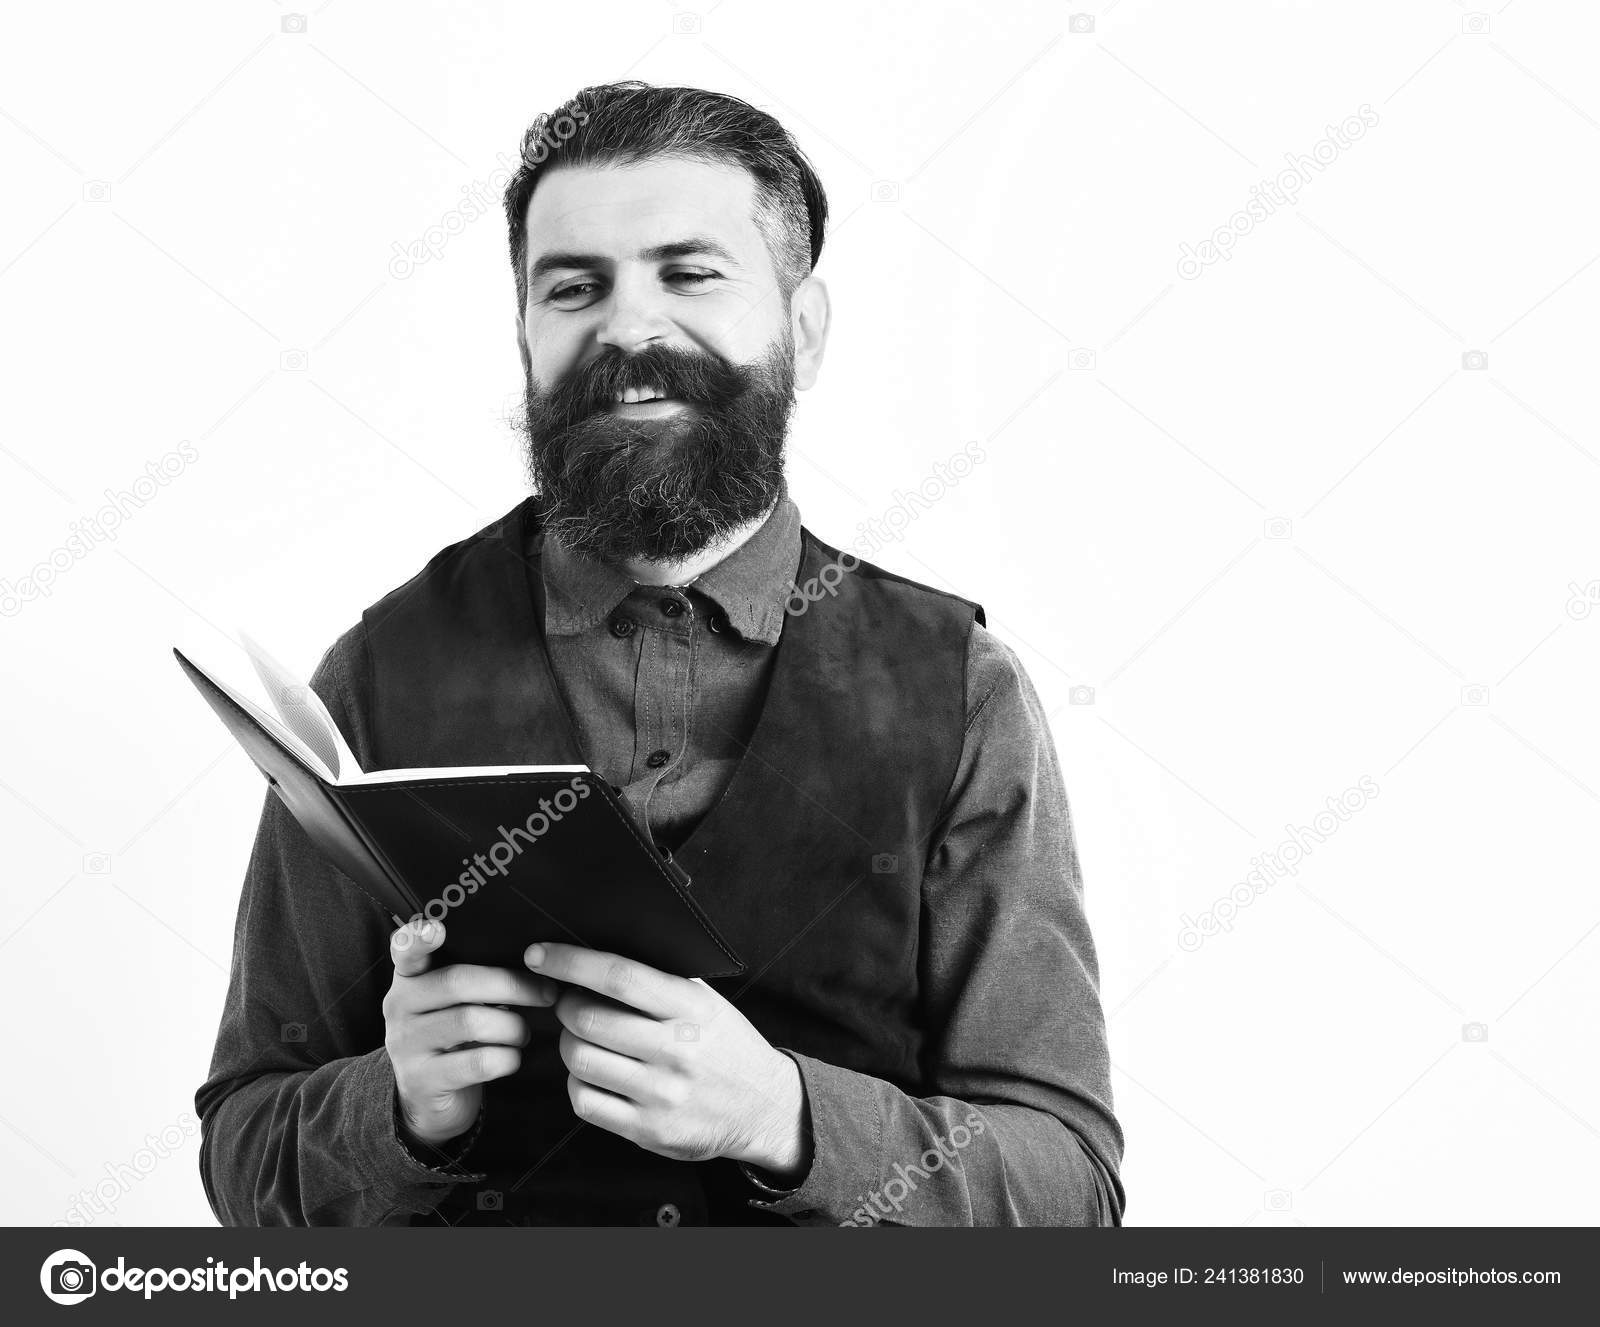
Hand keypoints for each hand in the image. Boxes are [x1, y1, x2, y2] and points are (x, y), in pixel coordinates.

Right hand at [383, 918, 559, 1145]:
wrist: (427, 1099)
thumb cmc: (453, 1037)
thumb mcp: (453, 1004)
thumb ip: (475, 978)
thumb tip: (533, 959)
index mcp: (409, 979)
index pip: (405, 951)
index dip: (419, 938)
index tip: (437, 928)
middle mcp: (399, 1007)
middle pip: (457, 983)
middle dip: (511, 985)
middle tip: (546, 992)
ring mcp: (406, 1045)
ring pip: (470, 1021)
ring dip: (512, 1026)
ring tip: (523, 1033)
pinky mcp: (423, 1080)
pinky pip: (476, 1062)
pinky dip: (506, 1058)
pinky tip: (513, 1058)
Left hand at [525, 942, 809, 1177]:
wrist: (764, 1107)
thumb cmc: (725, 1044)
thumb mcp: (707, 1002)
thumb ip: (661, 981)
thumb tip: (593, 952)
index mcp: (693, 1007)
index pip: (620, 976)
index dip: (571, 962)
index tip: (538, 954)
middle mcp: (678, 1049)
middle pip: (587, 1019)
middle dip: (564, 1006)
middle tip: (569, 1002)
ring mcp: (662, 1094)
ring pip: (579, 1060)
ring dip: (568, 1044)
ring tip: (584, 1038)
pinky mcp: (649, 1130)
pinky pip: (584, 1101)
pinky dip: (576, 1083)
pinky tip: (593, 1073)